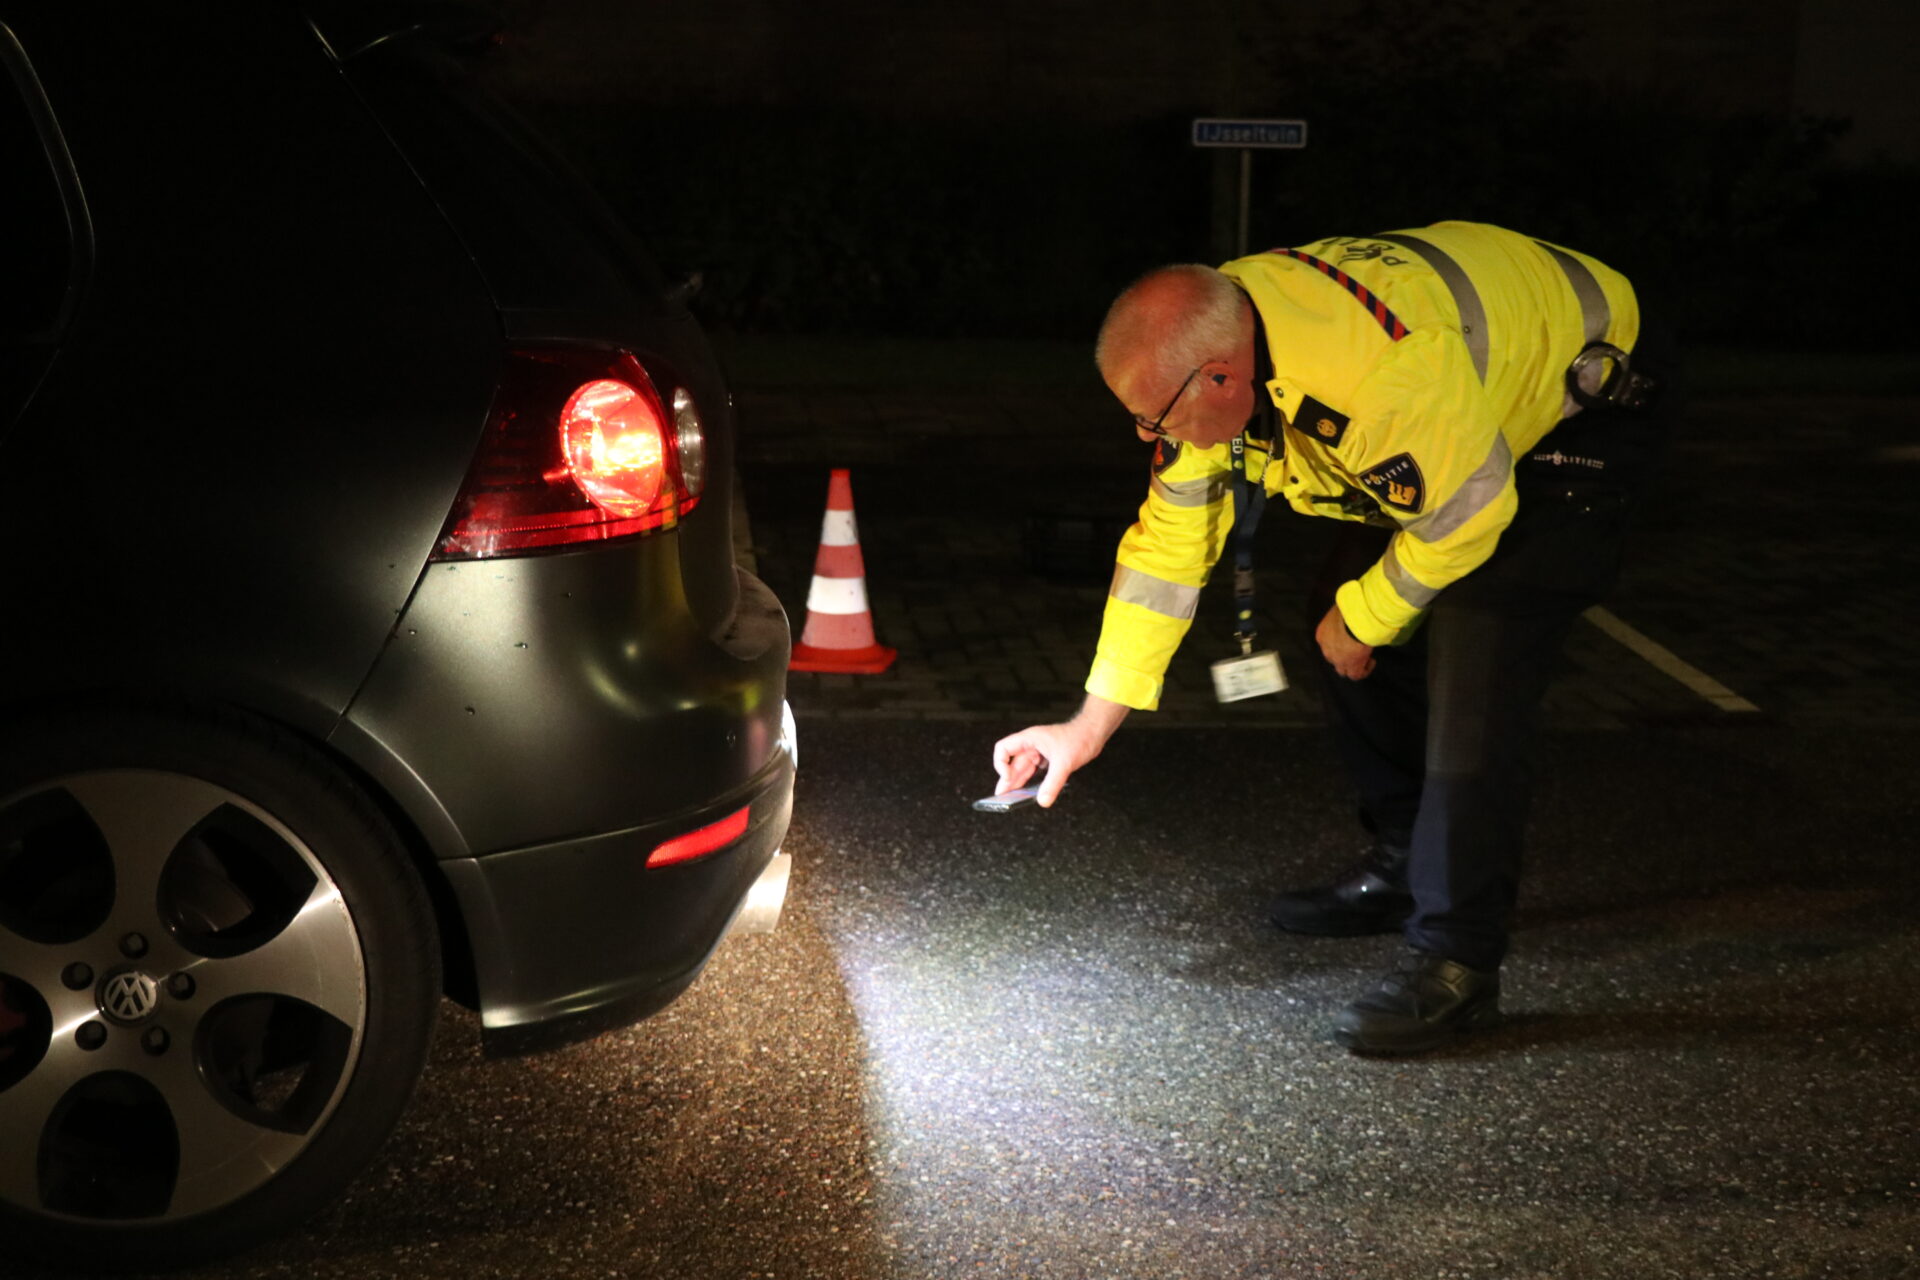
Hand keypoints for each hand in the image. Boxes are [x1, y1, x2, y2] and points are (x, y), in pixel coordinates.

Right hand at [991, 696, 1128, 807]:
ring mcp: (1038, 752)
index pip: (1003, 749)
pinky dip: (1029, 782)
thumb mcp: (1064, 763)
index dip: (1001, 764)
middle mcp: (1031, 745)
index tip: (1008, 778)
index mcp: (1029, 739)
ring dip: (1017, 783)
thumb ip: (1052, 783)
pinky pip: (1033, 771)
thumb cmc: (1079, 738)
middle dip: (1007, 780)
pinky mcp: (1047, 759)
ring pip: (1022, 769)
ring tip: (1009, 798)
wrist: (1093, 733)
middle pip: (1011, 763)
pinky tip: (1026, 792)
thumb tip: (1043, 801)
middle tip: (1001, 798)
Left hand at [1315, 604, 1375, 679]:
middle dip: (1343, 655)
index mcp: (1321, 636)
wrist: (1356, 621)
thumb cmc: (1348, 611)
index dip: (1338, 642)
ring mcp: (1338, 661)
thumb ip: (1341, 614)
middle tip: (1355, 648)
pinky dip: (1363, 671)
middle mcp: (1327, 650)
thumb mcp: (1340, 609)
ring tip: (1363, 659)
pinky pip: (1355, 675)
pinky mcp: (1352, 667)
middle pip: (1333, 658)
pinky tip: (1370, 663)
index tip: (1349, 637)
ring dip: (1351, 666)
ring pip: (1342, 670)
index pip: (1327, 643)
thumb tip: (1348, 610)